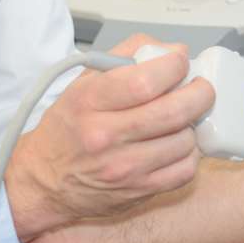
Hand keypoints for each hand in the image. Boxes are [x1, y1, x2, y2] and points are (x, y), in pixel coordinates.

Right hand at [5, 34, 214, 239]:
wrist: (43, 181)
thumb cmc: (68, 128)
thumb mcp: (85, 81)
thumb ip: (129, 55)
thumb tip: (175, 51)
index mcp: (90, 102)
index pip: (145, 81)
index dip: (174, 66)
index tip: (180, 62)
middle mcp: (106, 136)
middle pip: (174, 111)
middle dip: (200, 93)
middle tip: (199, 87)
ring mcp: (124, 168)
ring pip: (185, 140)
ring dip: (192, 125)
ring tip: (181, 118)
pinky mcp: (138, 191)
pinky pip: (184, 170)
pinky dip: (190, 154)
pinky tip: (178, 144)